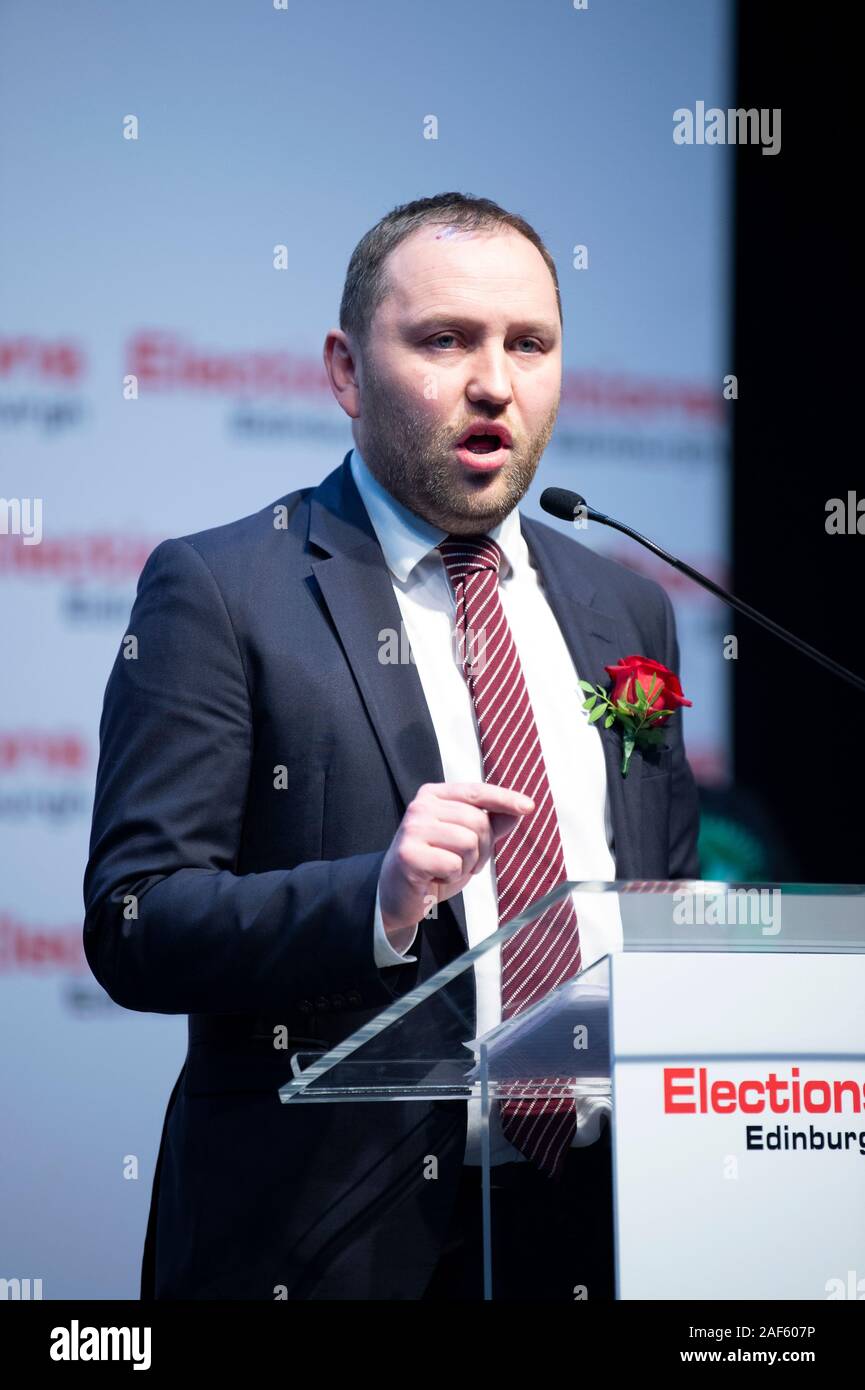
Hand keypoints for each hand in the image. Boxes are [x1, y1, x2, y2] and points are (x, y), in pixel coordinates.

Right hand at [378, 782, 534, 948]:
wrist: (398, 893)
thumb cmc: (434, 864)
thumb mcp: (468, 840)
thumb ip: (492, 823)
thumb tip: (521, 809)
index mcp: (434, 795)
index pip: (477, 791)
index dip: (505, 799)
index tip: (529, 806)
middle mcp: (421, 806)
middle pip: (477, 821)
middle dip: (481, 848)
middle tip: (464, 862)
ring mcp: (412, 828)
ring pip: (468, 842)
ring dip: (467, 864)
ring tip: (448, 868)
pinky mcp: (408, 854)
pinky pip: (454, 864)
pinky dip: (452, 877)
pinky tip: (436, 877)